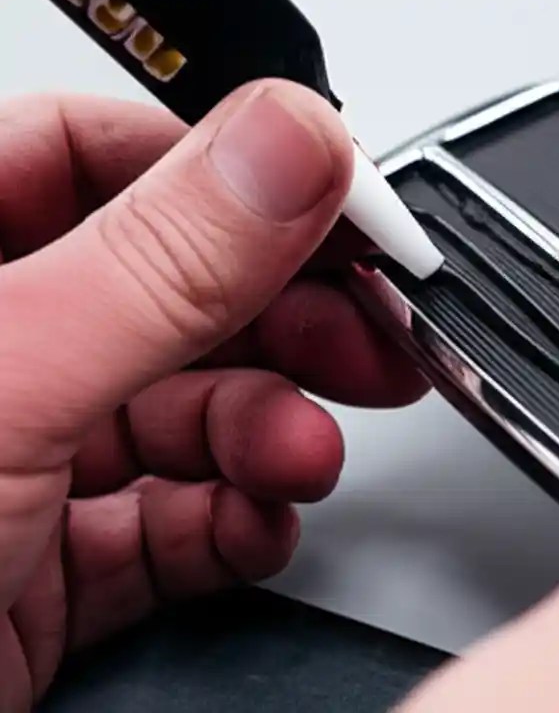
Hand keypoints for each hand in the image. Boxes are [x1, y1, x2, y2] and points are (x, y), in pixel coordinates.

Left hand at [0, 80, 428, 707]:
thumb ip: (158, 264)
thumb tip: (288, 146)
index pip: (95, 158)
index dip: (236, 177)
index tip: (346, 208)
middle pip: (165, 293)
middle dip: (279, 321)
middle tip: (364, 339)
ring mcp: (7, 470)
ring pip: (179, 415)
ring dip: (266, 434)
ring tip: (301, 457)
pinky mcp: (40, 572)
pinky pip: (168, 521)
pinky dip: (233, 522)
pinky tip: (257, 525)